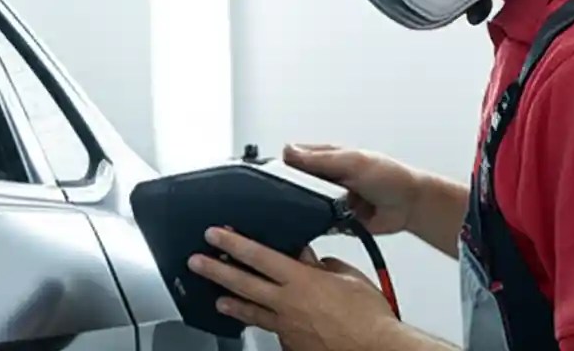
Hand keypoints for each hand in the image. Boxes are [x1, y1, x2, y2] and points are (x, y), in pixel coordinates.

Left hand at [189, 226, 403, 350]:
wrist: (376, 350)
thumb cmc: (369, 317)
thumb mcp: (348, 277)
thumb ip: (323, 266)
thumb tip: (310, 259)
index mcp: (300, 280)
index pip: (258, 255)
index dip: (233, 243)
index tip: (215, 235)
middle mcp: (287, 303)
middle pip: (243, 283)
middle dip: (215, 270)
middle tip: (196, 262)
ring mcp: (286, 327)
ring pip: (252, 311)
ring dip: (232, 302)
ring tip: (218, 298)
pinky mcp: (291, 346)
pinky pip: (272, 331)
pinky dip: (265, 324)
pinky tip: (261, 323)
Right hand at [284, 144, 424, 235]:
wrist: (410, 206)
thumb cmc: (390, 177)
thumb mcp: (352, 161)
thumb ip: (319, 159)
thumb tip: (287, 151)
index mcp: (327, 157)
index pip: (294, 158)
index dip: (283, 165)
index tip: (275, 174)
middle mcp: (325, 178)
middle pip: (295, 184)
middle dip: (294, 191)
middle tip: (297, 195)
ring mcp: (329, 200)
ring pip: (304, 206)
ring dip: (306, 209)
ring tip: (312, 209)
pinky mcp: (334, 220)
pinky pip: (317, 225)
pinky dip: (316, 226)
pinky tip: (318, 224)